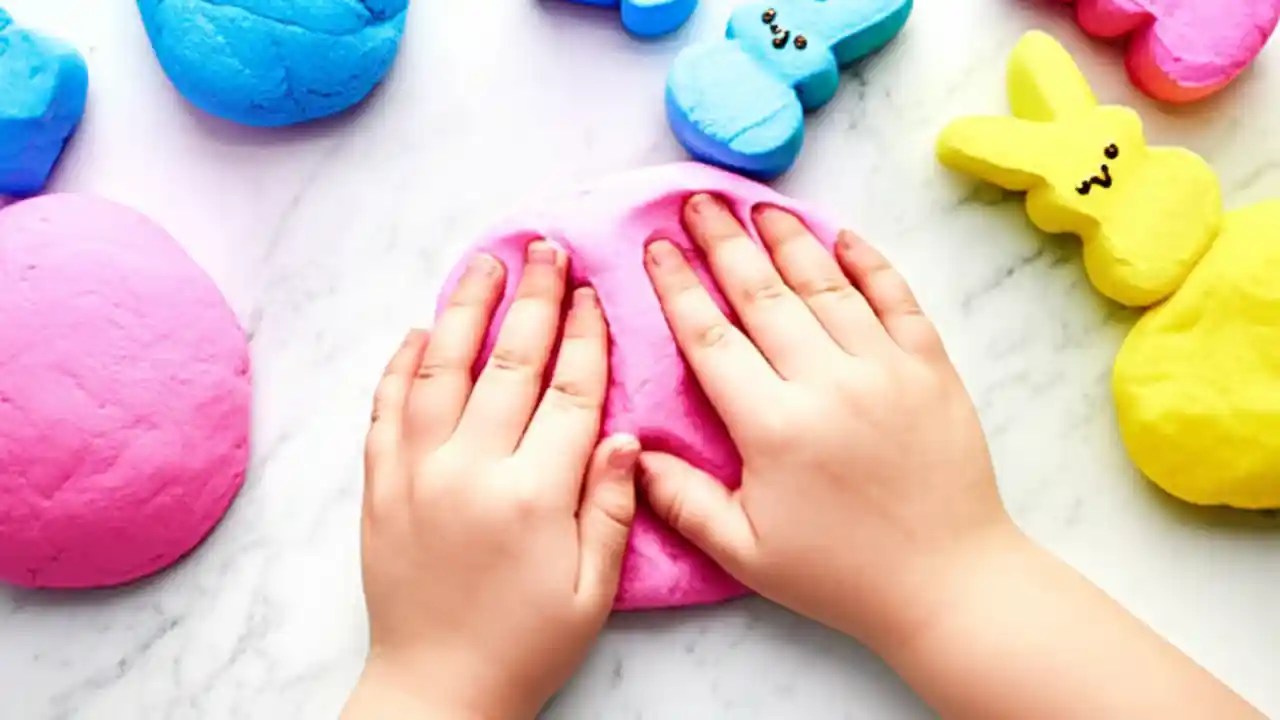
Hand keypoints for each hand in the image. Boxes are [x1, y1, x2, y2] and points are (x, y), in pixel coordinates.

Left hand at [345, 242, 637, 719]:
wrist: (438, 690)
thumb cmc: (526, 646)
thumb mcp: (593, 592)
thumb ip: (609, 509)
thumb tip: (622, 436)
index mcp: (535, 496)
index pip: (569, 392)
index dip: (585, 336)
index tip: (592, 292)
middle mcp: (472, 471)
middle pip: (509, 364)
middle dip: (533, 299)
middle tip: (545, 249)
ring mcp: (417, 474)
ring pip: (439, 369)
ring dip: (464, 309)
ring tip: (483, 263)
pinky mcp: (379, 487)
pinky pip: (384, 410)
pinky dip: (398, 365)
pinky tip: (416, 331)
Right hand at [639, 194, 1008, 649]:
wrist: (949, 583)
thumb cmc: (840, 574)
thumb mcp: (745, 551)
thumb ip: (682, 499)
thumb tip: (629, 451)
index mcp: (773, 427)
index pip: (711, 338)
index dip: (678, 288)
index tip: (656, 247)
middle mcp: (827, 383)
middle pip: (763, 295)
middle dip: (724, 243)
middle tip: (698, 202)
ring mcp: (885, 369)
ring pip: (827, 285)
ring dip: (788, 240)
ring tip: (758, 206)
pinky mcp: (931, 369)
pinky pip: (897, 299)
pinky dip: (870, 262)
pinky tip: (843, 236)